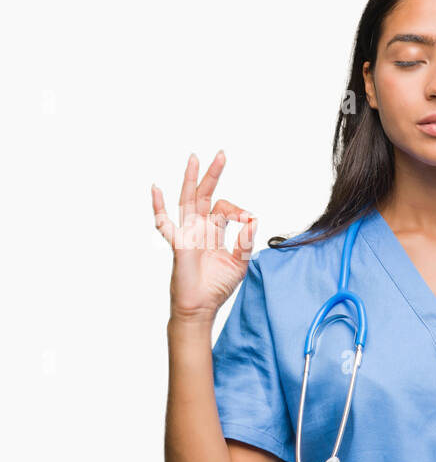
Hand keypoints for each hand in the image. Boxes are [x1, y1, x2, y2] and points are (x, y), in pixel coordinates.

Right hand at [152, 151, 257, 319]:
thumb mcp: (239, 263)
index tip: (247, 219)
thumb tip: (253, 220)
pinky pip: (165, 223)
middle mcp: (199, 228)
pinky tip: (156, 188)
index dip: (238, 211)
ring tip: (194, 158)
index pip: (224, 209)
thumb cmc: (217, 286)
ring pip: (187, 200)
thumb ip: (245, 242)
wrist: (201, 307)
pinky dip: (158, 206)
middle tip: (221, 154)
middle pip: (204, 194)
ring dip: (190, 179)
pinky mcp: (178, 244)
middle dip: (212, 174)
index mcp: (213, 231)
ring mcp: (186, 233)